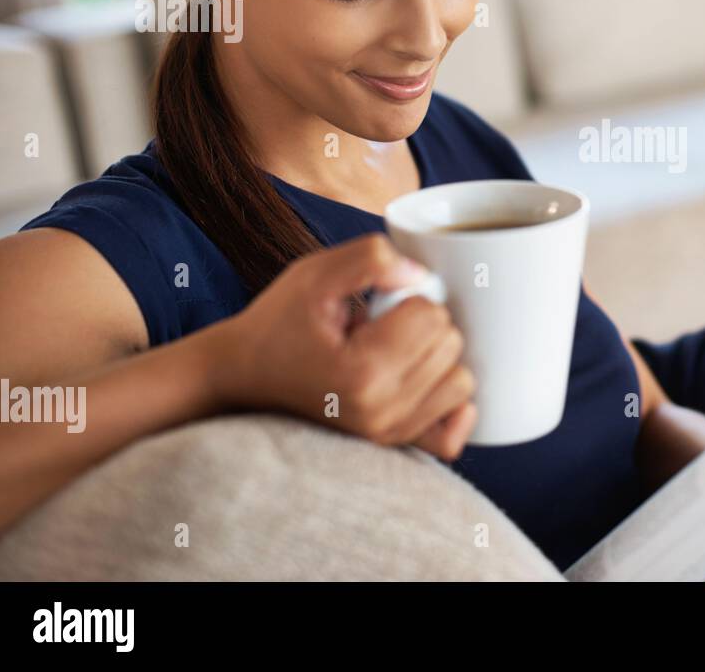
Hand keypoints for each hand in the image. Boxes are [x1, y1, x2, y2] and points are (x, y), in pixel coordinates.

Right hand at [214, 232, 476, 459]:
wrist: (242, 376)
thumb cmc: (279, 321)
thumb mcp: (315, 273)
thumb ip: (371, 259)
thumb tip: (421, 276)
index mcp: (363, 372)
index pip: (432, 314)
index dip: (408, 296)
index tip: (374, 304)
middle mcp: (381, 412)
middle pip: (451, 345)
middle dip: (423, 323)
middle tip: (377, 327)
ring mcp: (388, 435)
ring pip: (461, 381)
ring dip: (436, 357)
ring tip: (390, 351)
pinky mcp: (392, 444)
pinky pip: (452, 434)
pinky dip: (448, 404)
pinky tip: (421, 380)